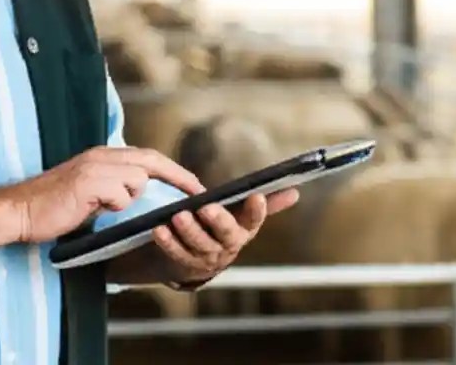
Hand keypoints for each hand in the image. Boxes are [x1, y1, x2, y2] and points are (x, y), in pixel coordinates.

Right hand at [1, 146, 204, 243]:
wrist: (18, 211)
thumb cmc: (51, 206)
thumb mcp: (88, 190)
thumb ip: (112, 186)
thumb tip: (140, 192)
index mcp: (101, 155)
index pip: (147, 156)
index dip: (173, 169)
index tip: (193, 184)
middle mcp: (100, 155)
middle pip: (151, 159)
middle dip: (178, 176)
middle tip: (197, 192)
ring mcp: (95, 167)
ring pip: (137, 178)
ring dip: (130, 198)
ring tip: (105, 208)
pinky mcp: (89, 182)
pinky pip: (121, 195)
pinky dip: (114, 206)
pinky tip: (92, 210)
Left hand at [151, 189, 299, 284]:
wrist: (198, 260)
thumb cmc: (222, 228)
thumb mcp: (243, 216)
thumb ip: (267, 204)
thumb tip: (295, 191)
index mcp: (246, 230)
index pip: (255, 220)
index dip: (257, 210)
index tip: (255, 196)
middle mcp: (230, 246)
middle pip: (227, 235)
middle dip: (218, 221)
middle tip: (206, 208)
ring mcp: (208, 257)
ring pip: (200, 245)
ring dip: (188, 231)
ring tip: (177, 216)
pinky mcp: (186, 264)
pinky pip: (177, 254)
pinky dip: (168, 242)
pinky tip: (159, 228)